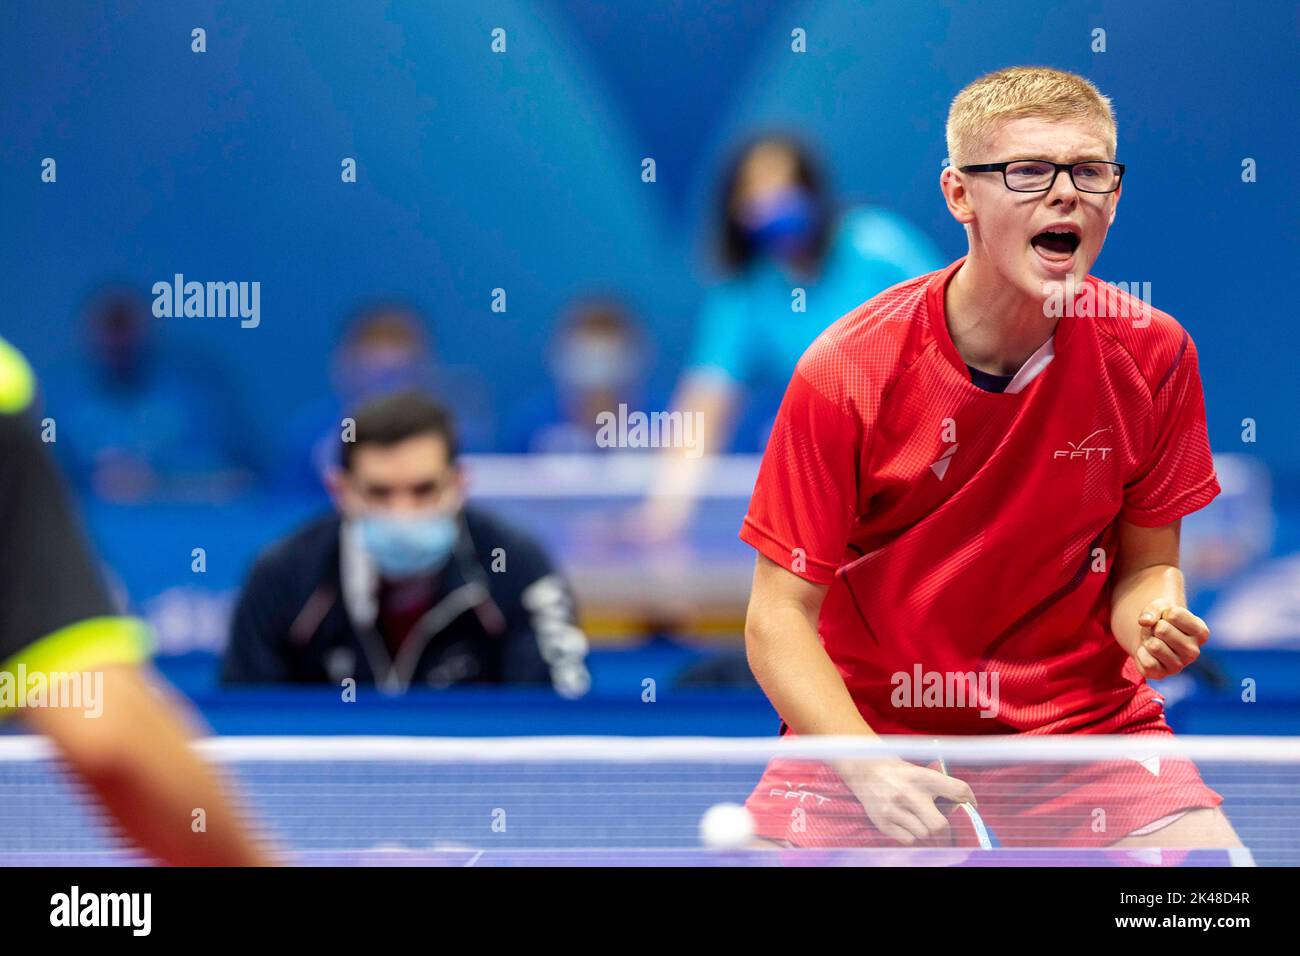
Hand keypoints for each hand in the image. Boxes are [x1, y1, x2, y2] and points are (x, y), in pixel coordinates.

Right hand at [832, 757, 975, 844]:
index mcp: (922, 776)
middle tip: (949, 836)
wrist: (863, 769)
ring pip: (924, 835)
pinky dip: (914, 837)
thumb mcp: (919, 771)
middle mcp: (908, 792)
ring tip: (929, 832)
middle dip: (948, 834)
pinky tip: (911, 829)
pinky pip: (908, 840)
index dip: (970, 801)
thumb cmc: (898, 772)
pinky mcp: (882, 822)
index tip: (970, 807)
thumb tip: (960, 807)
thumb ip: (938, 785)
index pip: (957, 790)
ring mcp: (893, 809)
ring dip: (931, 837)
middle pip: (940, 825)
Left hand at [1132, 599, 1209, 679]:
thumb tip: (1145, 621)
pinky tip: (1148, 653)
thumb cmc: (1162, 620)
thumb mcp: (1161, 606)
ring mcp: (1179, 666)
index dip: (1164, 612)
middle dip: (1154, 626)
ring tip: (1153, 641)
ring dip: (1147, 639)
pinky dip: (1141, 653)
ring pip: (1154, 646)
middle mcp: (1194, 651)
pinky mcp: (1162, 675)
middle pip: (1162, 629)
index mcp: (1201, 632)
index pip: (1175, 614)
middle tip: (1157, 631)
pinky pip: (1146, 662)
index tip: (1167, 619)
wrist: (1151, 638)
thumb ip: (1154, 608)